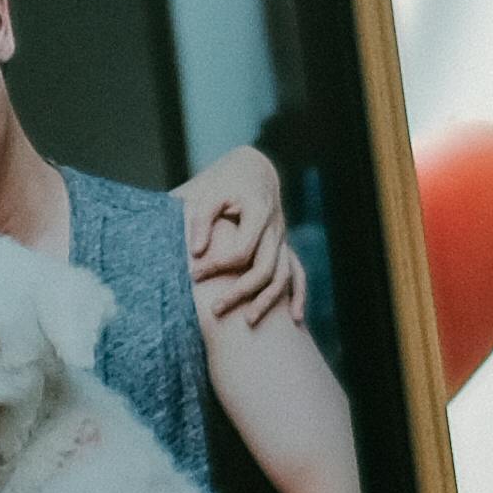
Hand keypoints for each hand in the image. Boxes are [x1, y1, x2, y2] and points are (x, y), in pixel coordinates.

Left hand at [186, 147, 305, 338]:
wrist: (253, 171)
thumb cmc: (224, 184)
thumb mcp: (209, 194)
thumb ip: (201, 220)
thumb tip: (196, 252)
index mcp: (257, 213)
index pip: (240, 252)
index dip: (216, 267)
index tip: (193, 275)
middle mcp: (274, 229)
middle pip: (263, 270)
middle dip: (240, 293)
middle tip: (215, 311)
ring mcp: (282, 239)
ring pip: (283, 276)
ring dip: (267, 301)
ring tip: (248, 322)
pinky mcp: (284, 246)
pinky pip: (298, 274)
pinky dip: (298, 296)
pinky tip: (295, 319)